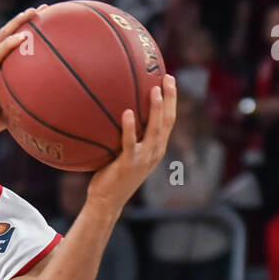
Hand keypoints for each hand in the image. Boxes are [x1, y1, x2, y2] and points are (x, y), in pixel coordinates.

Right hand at [0, 7, 42, 144]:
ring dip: (18, 22)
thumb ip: (28, 95)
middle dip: (26, 17)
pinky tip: (24, 36)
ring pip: (3, 35)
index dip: (28, 27)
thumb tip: (52, 99)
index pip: (14, 39)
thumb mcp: (15, 103)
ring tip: (34, 12)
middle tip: (44, 8)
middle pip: (9, 31)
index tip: (46, 19)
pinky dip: (11, 43)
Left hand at [86, 75, 177, 215]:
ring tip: (154, 90)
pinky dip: (130, 128)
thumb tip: (115, 109)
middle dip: (170, 98)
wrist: (107, 201)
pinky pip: (130, 143)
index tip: (169, 80)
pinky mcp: (128, 164)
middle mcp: (154, 152)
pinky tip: (128, 113)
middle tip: (167, 78)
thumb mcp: (123, 152)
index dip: (171, 100)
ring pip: (154, 130)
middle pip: (167, 121)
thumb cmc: (111, 175)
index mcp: (156, 148)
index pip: (169, 120)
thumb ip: (125, 134)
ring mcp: (143, 159)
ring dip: (156, 110)